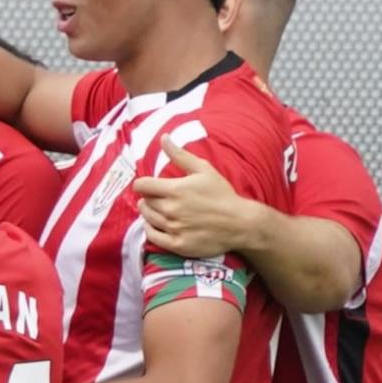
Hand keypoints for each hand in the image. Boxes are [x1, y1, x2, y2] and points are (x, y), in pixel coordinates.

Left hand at [133, 138, 253, 256]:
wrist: (239, 223)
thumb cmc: (222, 194)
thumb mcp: (203, 169)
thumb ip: (180, 155)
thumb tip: (163, 138)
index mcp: (176, 190)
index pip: (142, 186)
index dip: (142, 184)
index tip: (147, 185)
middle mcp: (171, 210)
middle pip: (144, 202)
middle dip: (148, 198)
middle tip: (157, 197)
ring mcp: (173, 228)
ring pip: (147, 219)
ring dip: (148, 213)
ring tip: (158, 209)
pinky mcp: (176, 245)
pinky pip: (153, 237)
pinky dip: (150, 230)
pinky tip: (156, 225)